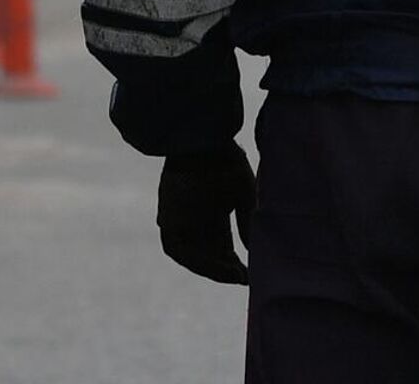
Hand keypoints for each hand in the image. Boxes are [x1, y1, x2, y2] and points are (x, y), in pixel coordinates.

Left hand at [158, 145, 255, 284]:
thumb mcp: (243, 196)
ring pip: (194, 254)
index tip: (250, 272)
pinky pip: (178, 250)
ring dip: (214, 268)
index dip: (234, 260)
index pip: (220, 243)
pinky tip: (219, 267)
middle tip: (246, 278)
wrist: (202, 140)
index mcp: (210, 208)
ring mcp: (177, 218)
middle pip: (208, 252)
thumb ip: (246, 224)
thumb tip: (252, 251)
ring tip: (236, 276)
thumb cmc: (226, 161)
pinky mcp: (166, 218)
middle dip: (226, 267)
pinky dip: (199, 261)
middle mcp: (192, 217)